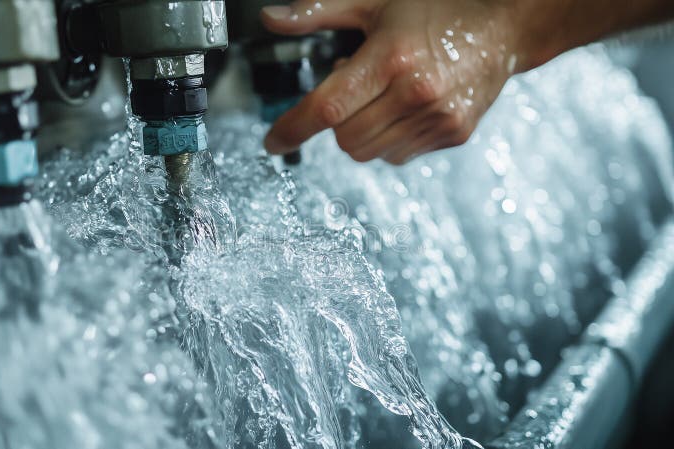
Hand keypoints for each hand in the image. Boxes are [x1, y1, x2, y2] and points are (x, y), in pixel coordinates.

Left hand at [260, 0, 525, 163]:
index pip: (327, 107)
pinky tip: (402, 108)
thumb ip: (318, 11)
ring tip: (381, 95)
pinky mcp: (453, 134)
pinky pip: (398, 155)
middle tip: (352, 89)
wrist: (503, 28)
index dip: (292, 128)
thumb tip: (270, 19)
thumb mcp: (375, 1)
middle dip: (334, 122)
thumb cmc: (437, 9)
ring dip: (360, 132)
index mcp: (391, 57)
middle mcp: (415, 92)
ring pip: (369, 153)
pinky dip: (388, 139)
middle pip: (344, 139)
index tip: (271, 142)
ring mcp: (437, 118)